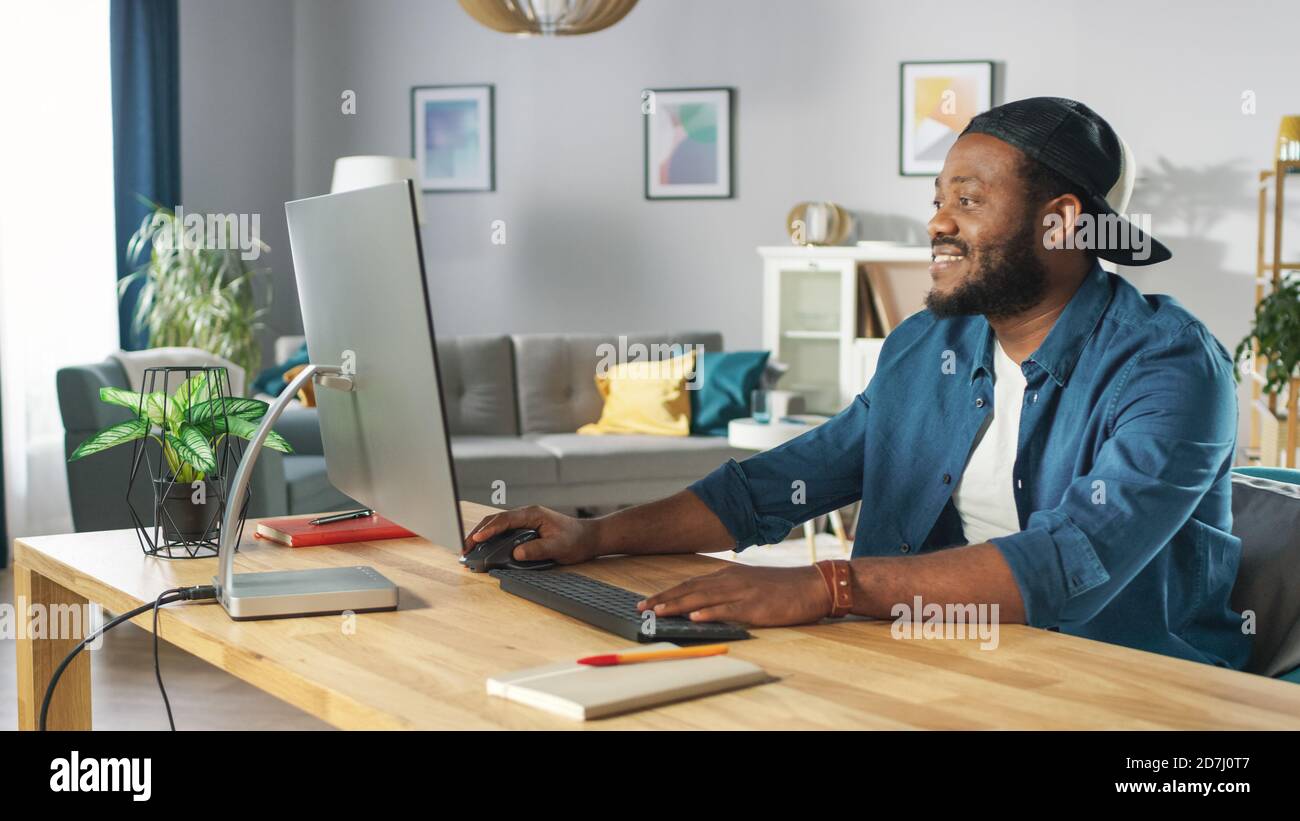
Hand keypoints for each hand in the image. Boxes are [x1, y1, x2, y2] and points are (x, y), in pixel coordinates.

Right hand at [463, 505, 598, 564]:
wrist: (588, 538)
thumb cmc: (575, 540)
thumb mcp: (557, 547)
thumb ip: (537, 549)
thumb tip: (516, 553)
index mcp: (533, 514)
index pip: (505, 520)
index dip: (489, 530)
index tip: (476, 539)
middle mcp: (526, 514)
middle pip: (495, 520)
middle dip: (478, 533)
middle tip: (464, 548)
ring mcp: (525, 521)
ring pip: (497, 525)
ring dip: (482, 536)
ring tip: (469, 549)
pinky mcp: (525, 529)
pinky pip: (504, 531)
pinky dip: (491, 538)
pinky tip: (484, 548)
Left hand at [637, 564, 831, 626]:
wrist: (813, 585)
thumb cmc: (782, 587)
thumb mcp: (749, 583)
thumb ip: (727, 590)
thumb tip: (703, 603)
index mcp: (728, 576)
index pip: (690, 583)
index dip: (667, 593)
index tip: (648, 601)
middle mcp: (731, 581)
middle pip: (690, 589)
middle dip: (664, 599)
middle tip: (641, 608)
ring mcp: (743, 593)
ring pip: (703, 598)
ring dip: (678, 605)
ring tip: (658, 612)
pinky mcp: (756, 606)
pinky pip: (729, 610)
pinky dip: (710, 613)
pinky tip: (695, 617)